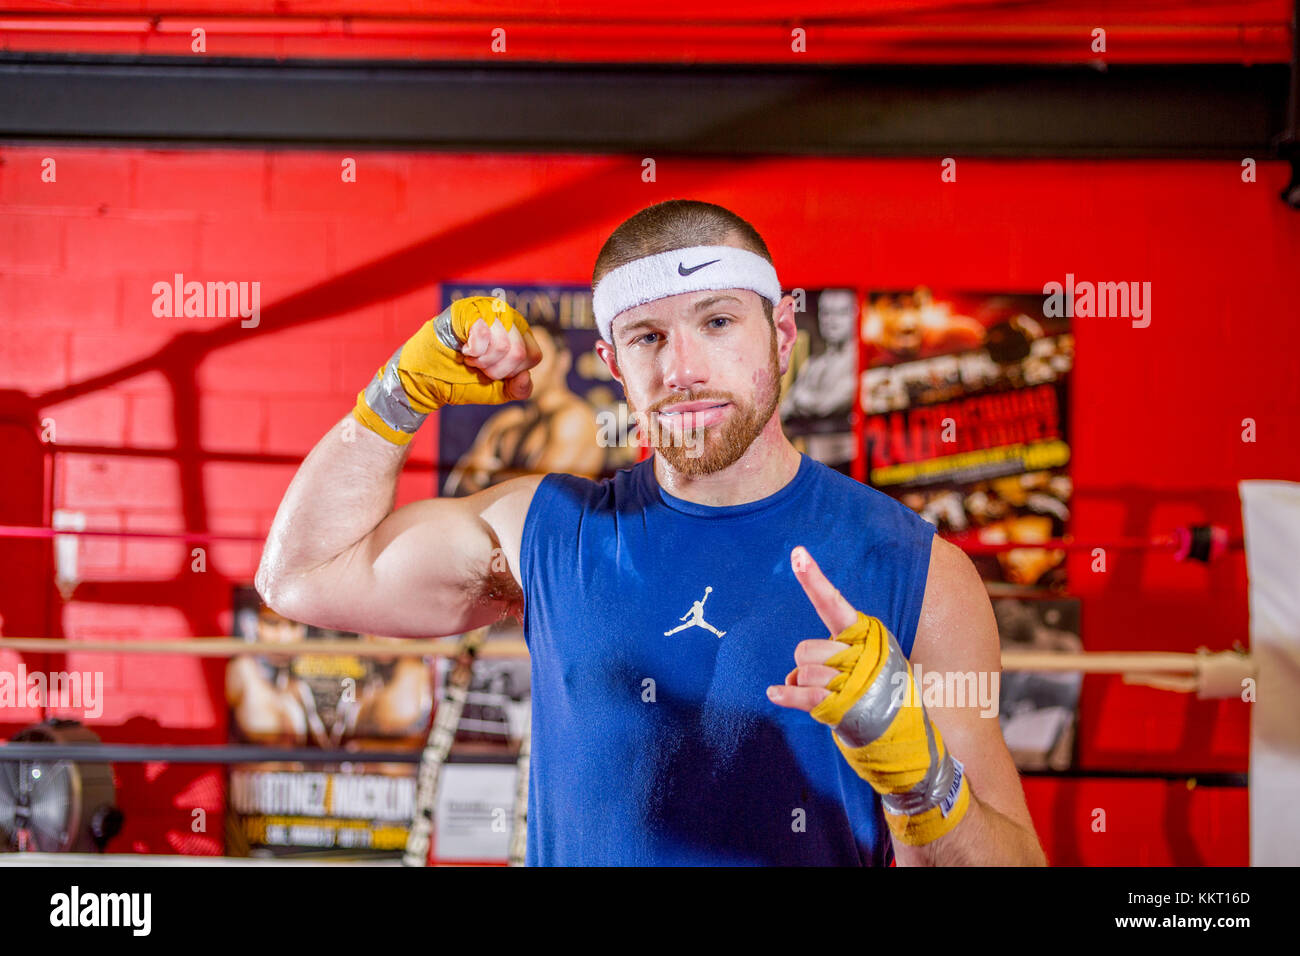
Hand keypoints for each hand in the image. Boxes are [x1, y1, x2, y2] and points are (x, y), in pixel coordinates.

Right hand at [400, 297, 541, 409]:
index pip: (534, 356)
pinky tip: (463, 348)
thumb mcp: (498, 390)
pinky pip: (483, 332)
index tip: (492, 373)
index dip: (512, 372)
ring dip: (481, 360)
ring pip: (503, 344)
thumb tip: (524, 377)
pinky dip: (472, 350)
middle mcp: (508, 317)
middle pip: (518, 352)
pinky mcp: (468, 309)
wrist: (427, 380)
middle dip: (495, 369)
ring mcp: (489, 309)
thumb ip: (519, 389)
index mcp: (520, 334)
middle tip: (477, 366)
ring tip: (469, 357)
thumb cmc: (463, 379)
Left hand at [765, 545, 860, 712]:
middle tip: (830, 677)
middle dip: (808, 663)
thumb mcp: (859, 658)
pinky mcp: (844, 705)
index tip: (798, 553)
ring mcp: (853, 680)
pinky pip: (804, 694)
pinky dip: (787, 695)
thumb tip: (793, 677)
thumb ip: (825, 656)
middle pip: (806, 649)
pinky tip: (774, 693)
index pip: (833, 602)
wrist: (899, 724)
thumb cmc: (871, 684)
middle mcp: (861, 653)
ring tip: (830, 693)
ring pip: (804, 672)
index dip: (814, 579)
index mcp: (864, 633)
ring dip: (806, 685)